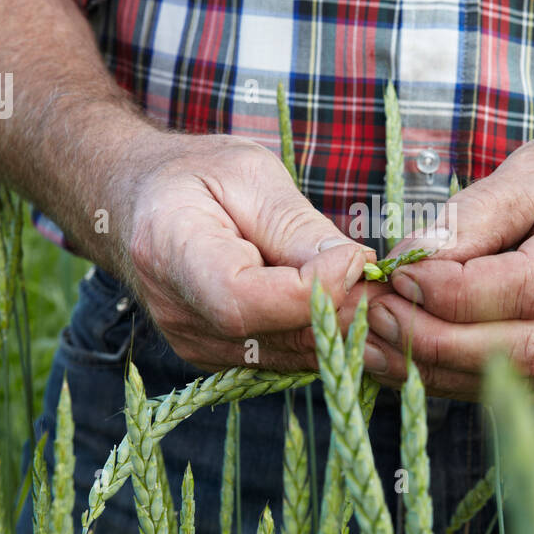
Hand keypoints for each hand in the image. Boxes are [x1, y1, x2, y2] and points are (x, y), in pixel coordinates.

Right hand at [119, 131, 372, 371]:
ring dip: (341, 326)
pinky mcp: (220, 358)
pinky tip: (347, 302)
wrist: (143, 203)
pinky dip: (322, 333)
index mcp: (169, 251)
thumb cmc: (197, 175)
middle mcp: (177, 313)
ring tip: (375, 287)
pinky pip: (285, 357)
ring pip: (288, 354)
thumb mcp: (249, 175)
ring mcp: (196, 344)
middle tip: (389, 280)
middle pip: (274, 334)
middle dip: (343, 309)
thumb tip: (354, 268)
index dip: (309, 289)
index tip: (356, 257)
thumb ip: (297, 227)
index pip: (243, 298)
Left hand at [363, 127, 533, 398]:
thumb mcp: (531, 169)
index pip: (529, 286)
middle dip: (435, 340)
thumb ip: (470, 217)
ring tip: (376, 341)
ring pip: (516, 379)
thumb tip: (406, 264)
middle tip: (374, 315)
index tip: (399, 276)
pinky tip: (411, 356)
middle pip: (522, 348)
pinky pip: (520, 385)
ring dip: (436, 367)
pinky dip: (458, 375)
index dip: (455, 293)